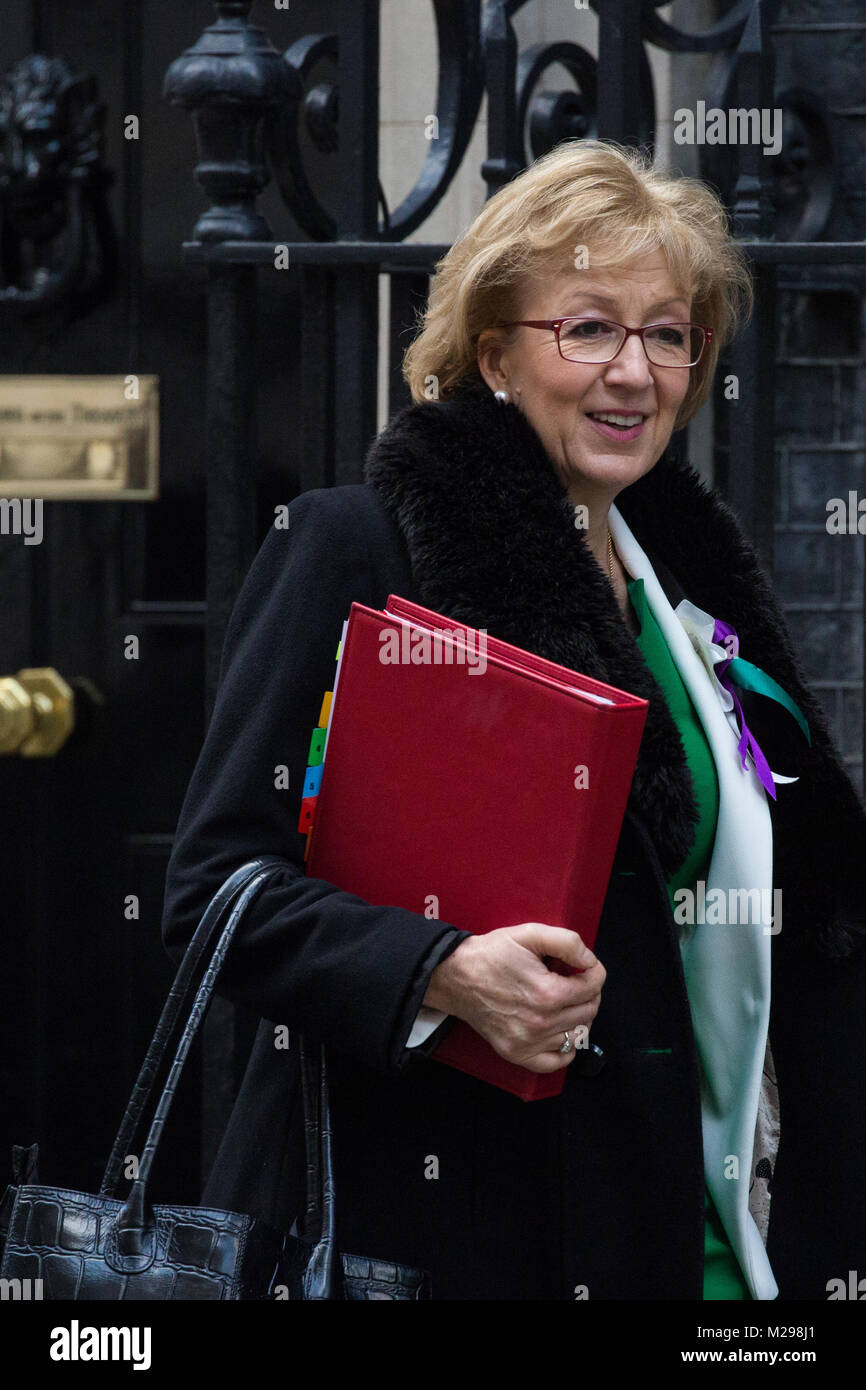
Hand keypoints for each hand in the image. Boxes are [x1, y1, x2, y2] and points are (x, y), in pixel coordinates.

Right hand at [423, 924, 604, 1072]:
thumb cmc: (492, 954)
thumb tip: (589, 959)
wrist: (456, 976)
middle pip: (589, 1010)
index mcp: (548, 993)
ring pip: (577, 1034)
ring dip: (578, 1016)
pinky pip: (557, 1061)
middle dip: (588, 992)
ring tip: (562, 1001)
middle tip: (572, 980)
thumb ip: (567, 941)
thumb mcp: (529, 933)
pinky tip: (559, 1029)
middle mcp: (541, 1023)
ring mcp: (529, 1042)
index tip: (583, 965)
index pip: (594, 985)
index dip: (594, 970)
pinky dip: (566, 1048)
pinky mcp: (517, 1053)